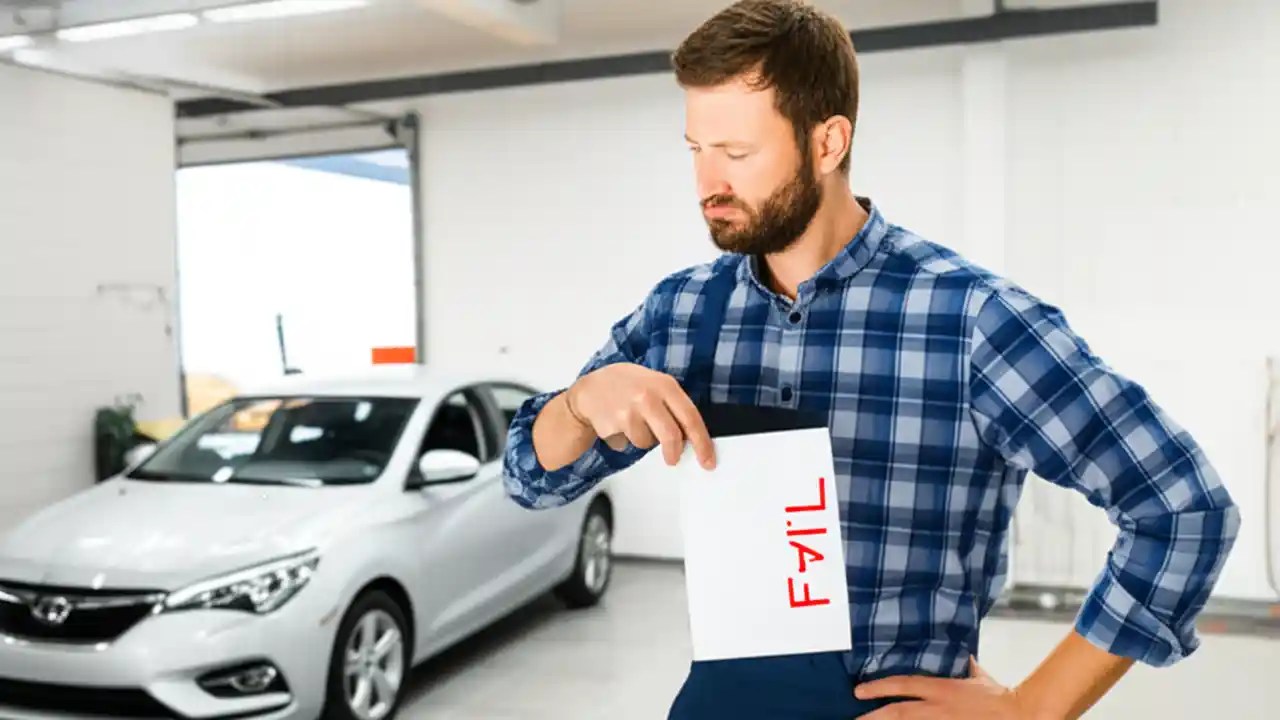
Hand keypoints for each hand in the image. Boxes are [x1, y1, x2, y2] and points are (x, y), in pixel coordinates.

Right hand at [567, 363, 715, 468]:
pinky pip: (628, 443)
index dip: (702, 442)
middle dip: (674, 452)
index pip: (691, 417)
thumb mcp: (655, 384)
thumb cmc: (626, 386)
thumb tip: (692, 435)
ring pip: (647, 442)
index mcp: (665, 385)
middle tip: (673, 458)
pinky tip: (619, 424)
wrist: (591, 388)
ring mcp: (630, 409)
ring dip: (642, 439)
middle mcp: (648, 395)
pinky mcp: (614, 423)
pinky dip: (625, 439)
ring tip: (632, 422)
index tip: (708, 459)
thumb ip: (673, 405)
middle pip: (671, 435)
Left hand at [856, 656, 1036, 719]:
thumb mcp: (979, 677)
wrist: (1021, 714)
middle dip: (872, 717)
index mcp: (942, 689)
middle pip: (897, 713)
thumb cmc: (1000, 697)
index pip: (903, 685)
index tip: (859, 691)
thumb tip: (964, 656)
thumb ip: (967, 667)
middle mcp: (938, 709)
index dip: (878, 687)